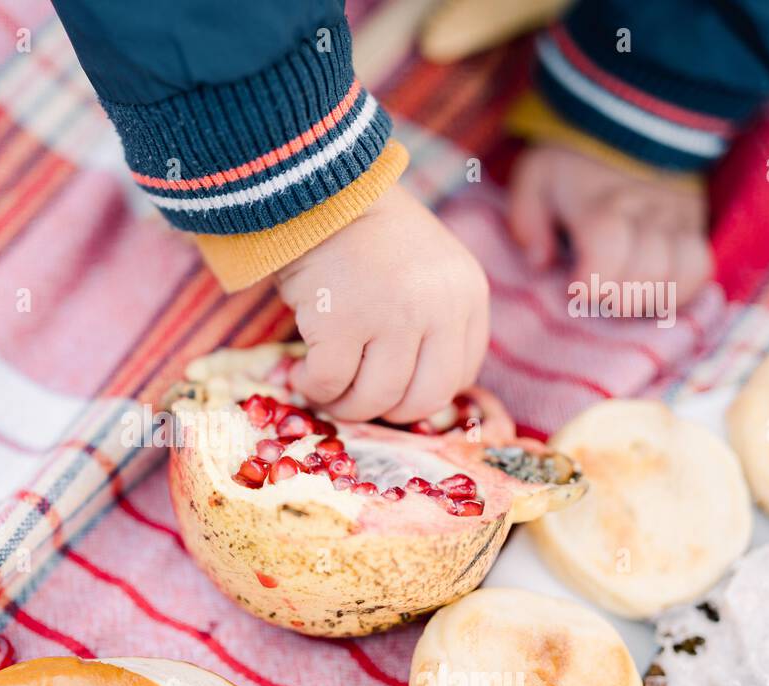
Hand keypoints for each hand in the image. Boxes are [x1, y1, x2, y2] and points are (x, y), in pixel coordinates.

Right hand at [275, 182, 489, 421]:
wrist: (319, 191)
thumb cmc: (369, 235)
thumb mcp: (428, 270)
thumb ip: (436, 319)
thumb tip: (415, 395)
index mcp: (467, 295)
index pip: (461, 377)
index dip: (422, 394)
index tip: (393, 389)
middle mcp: (438, 308)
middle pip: (423, 400)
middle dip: (386, 411)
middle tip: (357, 399)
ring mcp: (391, 316)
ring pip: (374, 399)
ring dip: (344, 405)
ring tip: (325, 389)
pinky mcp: (342, 321)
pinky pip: (328, 383)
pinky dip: (311, 388)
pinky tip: (301, 374)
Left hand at [508, 144, 711, 311]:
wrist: (627, 125)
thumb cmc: (570, 165)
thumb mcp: (534, 179)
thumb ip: (527, 221)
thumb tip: (541, 263)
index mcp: (600, 202)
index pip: (607, 249)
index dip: (591, 283)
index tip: (574, 288)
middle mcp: (646, 211)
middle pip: (647, 271)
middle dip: (617, 298)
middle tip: (597, 296)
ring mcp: (677, 218)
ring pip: (680, 273)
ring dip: (649, 299)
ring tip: (624, 298)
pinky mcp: (696, 224)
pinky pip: (702, 268)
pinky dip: (680, 291)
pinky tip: (652, 295)